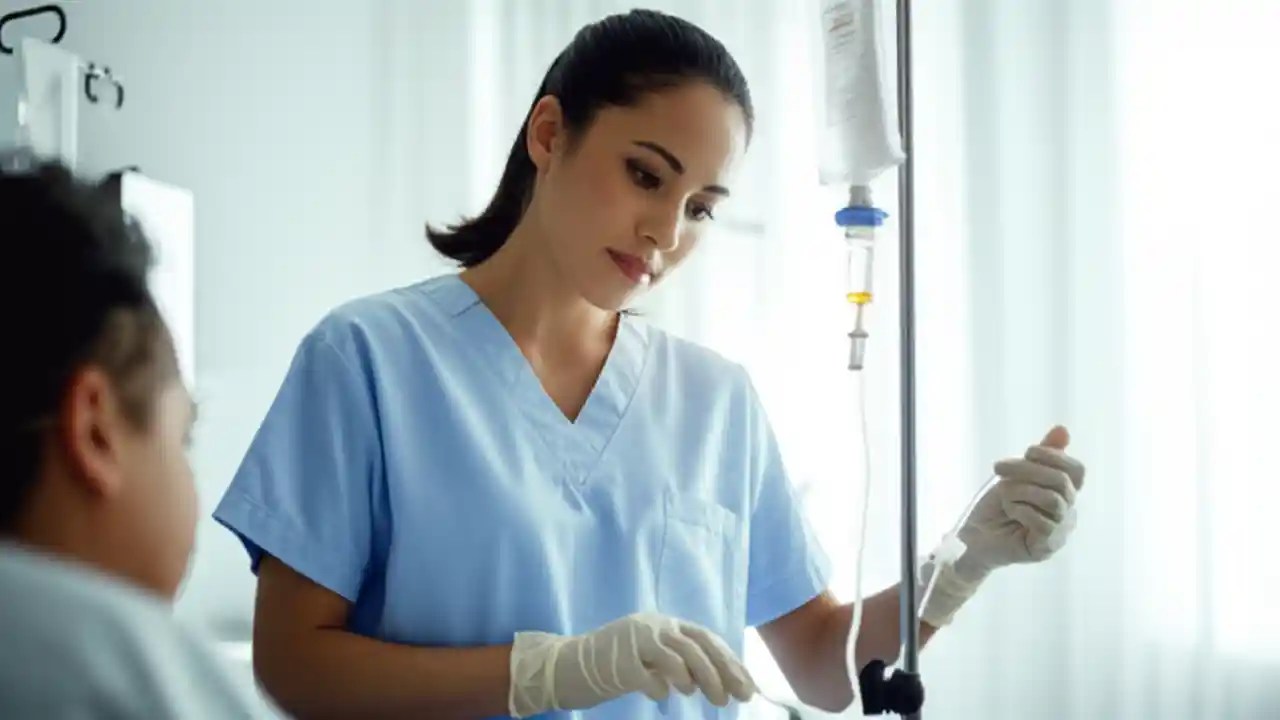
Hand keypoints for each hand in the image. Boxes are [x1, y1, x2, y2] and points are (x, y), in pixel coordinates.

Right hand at [508, 612, 755, 716]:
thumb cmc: (614, 664)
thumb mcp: (651, 656)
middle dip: (720, 674)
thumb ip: (680, 660)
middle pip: (696, 647)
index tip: (747, 687)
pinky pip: (648, 677)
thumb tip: (718, 681)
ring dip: (695, 679)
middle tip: (734, 699)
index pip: (705, 638)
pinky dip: (660, 688)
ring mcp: (632, 642)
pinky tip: (661, 696)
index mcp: (663, 623)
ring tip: (701, 696)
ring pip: (677, 657)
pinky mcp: (616, 662)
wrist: (566, 665)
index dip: (730, 662)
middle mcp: (651, 626)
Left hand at [920, 426, 1085, 626]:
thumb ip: (1041, 456)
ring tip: (1003, 494)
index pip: (1077, 470)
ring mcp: (1060, 532)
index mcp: (1064, 493)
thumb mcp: (1015, 475)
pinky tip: (1009, 513)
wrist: (973, 537)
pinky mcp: (1046, 548)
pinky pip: (1043, 522)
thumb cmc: (995, 507)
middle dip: (1028, 469)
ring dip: (1020, 490)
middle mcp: (1068, 513)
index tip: (1027, 451)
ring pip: (1052, 499)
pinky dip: (1020, 510)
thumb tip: (1062, 429)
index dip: (1054, 456)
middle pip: (1062, 481)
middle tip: (998, 468)